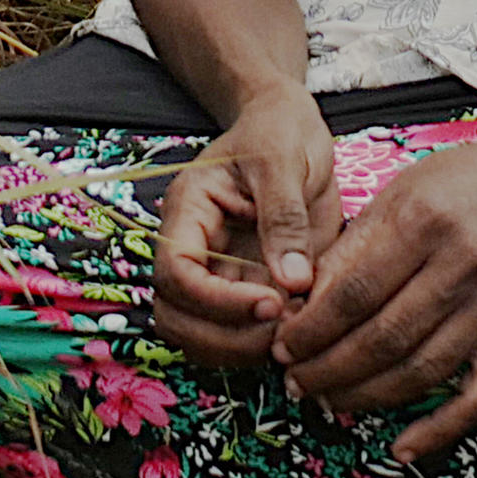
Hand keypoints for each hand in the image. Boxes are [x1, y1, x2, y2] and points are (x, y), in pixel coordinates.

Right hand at [150, 92, 340, 365]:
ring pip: (199, 337)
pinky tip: (301, 325)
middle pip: (175, 318)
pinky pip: (235, 335)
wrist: (289, 128)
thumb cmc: (278, 131)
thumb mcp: (282, 160)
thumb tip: (291, 282)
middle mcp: (192, 250)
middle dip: (225, 336)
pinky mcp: (244, 290)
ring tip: (294, 329)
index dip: (216, 301)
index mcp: (188, 212)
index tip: (271, 303)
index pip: (175, 274)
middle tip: (282, 328)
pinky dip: (261, 344)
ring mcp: (217, 274)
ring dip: (241, 348)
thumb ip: (284, 218)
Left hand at [276, 132, 476, 462]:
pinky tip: (401, 448)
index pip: (355, 292)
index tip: (281, 347)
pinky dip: (439, 430)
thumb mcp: (397, 196)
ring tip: (327, 402)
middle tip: (295, 382)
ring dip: (367, 397)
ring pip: (421, 371)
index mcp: (423, 223)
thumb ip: (351, 249)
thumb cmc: (459, 185)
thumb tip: (300, 304)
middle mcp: (462, 266)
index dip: (313, 329)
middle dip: (329, 369)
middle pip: (384, 337)